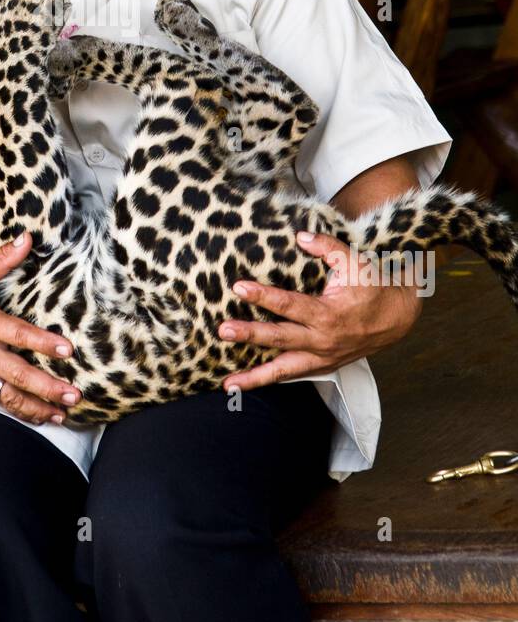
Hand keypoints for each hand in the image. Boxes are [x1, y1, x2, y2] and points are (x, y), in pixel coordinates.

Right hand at [0, 231, 80, 425]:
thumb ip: (3, 258)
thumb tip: (27, 237)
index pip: (18, 334)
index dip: (43, 343)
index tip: (68, 349)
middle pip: (17, 373)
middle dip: (47, 387)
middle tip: (74, 395)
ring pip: (7, 395)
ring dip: (36, 407)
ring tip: (61, 414)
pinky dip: (18, 410)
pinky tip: (39, 416)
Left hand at [215, 229, 423, 390]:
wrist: (397, 318)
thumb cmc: (373, 286)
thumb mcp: (355, 262)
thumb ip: (327, 248)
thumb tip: (300, 237)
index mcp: (328, 314)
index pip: (289, 305)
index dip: (263, 296)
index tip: (239, 288)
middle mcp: (322, 341)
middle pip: (279, 339)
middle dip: (250, 335)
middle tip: (223, 331)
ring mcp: (322, 358)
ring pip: (284, 370)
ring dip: (255, 377)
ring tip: (228, 384)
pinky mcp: (324, 366)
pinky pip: (294, 376)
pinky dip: (272, 380)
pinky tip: (249, 384)